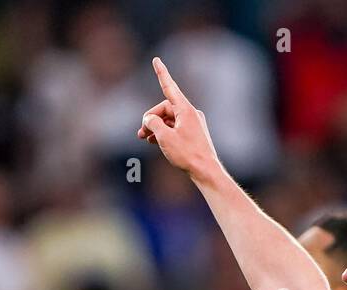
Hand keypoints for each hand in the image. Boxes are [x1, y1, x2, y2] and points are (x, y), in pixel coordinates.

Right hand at [136, 58, 220, 180]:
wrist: (205, 171)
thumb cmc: (186, 154)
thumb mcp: (164, 137)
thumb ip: (153, 123)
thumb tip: (149, 119)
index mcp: (185, 110)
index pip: (169, 87)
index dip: (161, 73)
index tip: (156, 60)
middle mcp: (191, 113)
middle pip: (165, 109)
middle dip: (150, 118)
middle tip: (140, 133)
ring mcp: (193, 123)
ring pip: (169, 119)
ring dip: (155, 127)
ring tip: (144, 138)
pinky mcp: (194, 133)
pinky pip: (175, 127)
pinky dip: (164, 132)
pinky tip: (155, 142)